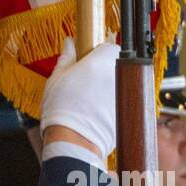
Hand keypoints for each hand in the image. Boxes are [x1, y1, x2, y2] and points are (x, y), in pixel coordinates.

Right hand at [39, 37, 119, 158]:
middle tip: (89, 78)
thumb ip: (66, 58)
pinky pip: (123, 100)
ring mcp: (125, 93)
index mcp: (101, 62)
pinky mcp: (128, 110)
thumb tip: (69, 44)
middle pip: (119, 64)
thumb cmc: (62, 112)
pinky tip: (98, 110)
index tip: (90, 57)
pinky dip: (114, 102)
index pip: (110, 45)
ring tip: (92, 97)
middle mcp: (118, 75)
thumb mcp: (57, 79)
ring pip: (122, 82)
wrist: (73, 141)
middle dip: (106, 68)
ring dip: (111, 85)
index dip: (100, 51)